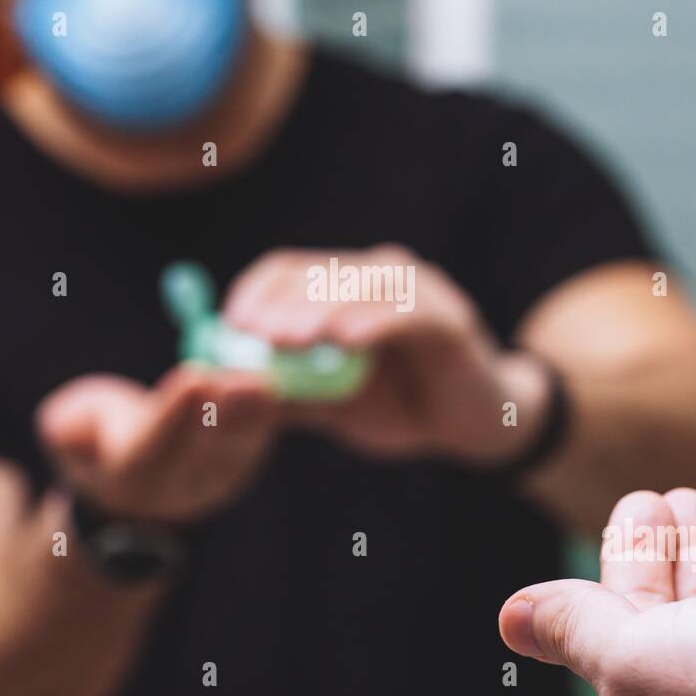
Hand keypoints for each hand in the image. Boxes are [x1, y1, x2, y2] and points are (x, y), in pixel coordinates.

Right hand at [36, 366, 278, 524]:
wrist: (136, 477)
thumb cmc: (96, 440)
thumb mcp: (70, 435)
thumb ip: (69, 431)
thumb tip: (66, 427)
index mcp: (132, 475)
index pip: (155, 448)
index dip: (175, 415)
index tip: (193, 379)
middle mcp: (181, 482)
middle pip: (208, 446)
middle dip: (229, 411)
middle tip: (250, 379)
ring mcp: (219, 472)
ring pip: (242, 441)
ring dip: (259, 410)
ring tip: (272, 379)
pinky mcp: (246, 452)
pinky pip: (261, 429)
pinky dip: (273, 404)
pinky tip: (285, 375)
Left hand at [221, 245, 547, 463]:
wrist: (472, 425)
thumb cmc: (397, 405)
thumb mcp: (328, 402)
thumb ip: (283, 390)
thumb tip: (224, 387)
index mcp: (344, 287)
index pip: (288, 270)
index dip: (255, 292)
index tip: (229, 323)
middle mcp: (378, 274)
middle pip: (320, 274)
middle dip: (280, 304)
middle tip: (251, 334)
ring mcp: (418, 291)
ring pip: (361, 286)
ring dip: (321, 310)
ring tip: (287, 339)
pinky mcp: (449, 317)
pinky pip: (408, 312)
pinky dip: (375, 322)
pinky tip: (348, 341)